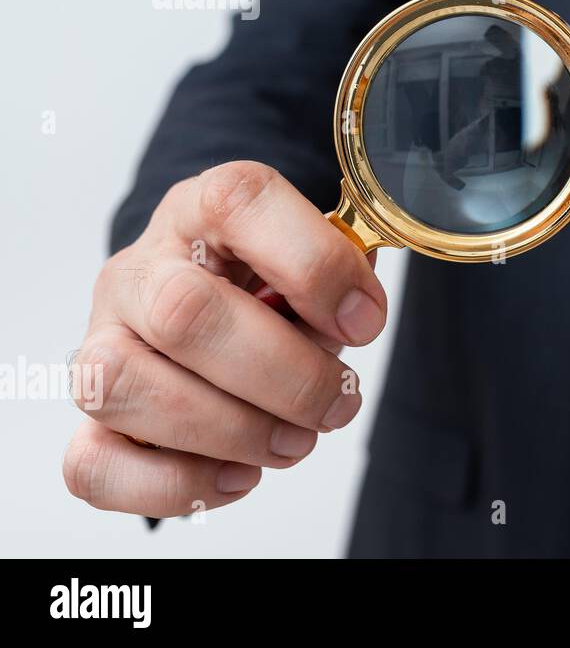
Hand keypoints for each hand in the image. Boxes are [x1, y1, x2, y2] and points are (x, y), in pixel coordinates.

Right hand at [63, 161, 387, 517]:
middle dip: (283, 374)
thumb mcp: (317, 259)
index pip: (238, 203)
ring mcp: (102, 342)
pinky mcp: (88, 418)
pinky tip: (238, 474)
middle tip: (338, 403)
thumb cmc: (272, 285)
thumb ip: (341, 274)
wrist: (209, 308)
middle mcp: (139, 270)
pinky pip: (93, 464)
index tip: (364, 322)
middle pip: (182, 311)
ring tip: (294, 440)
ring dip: (232, 430)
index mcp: (202, 211)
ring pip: (124, 386)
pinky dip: (176, 484)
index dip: (313, 265)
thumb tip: (354, 316)